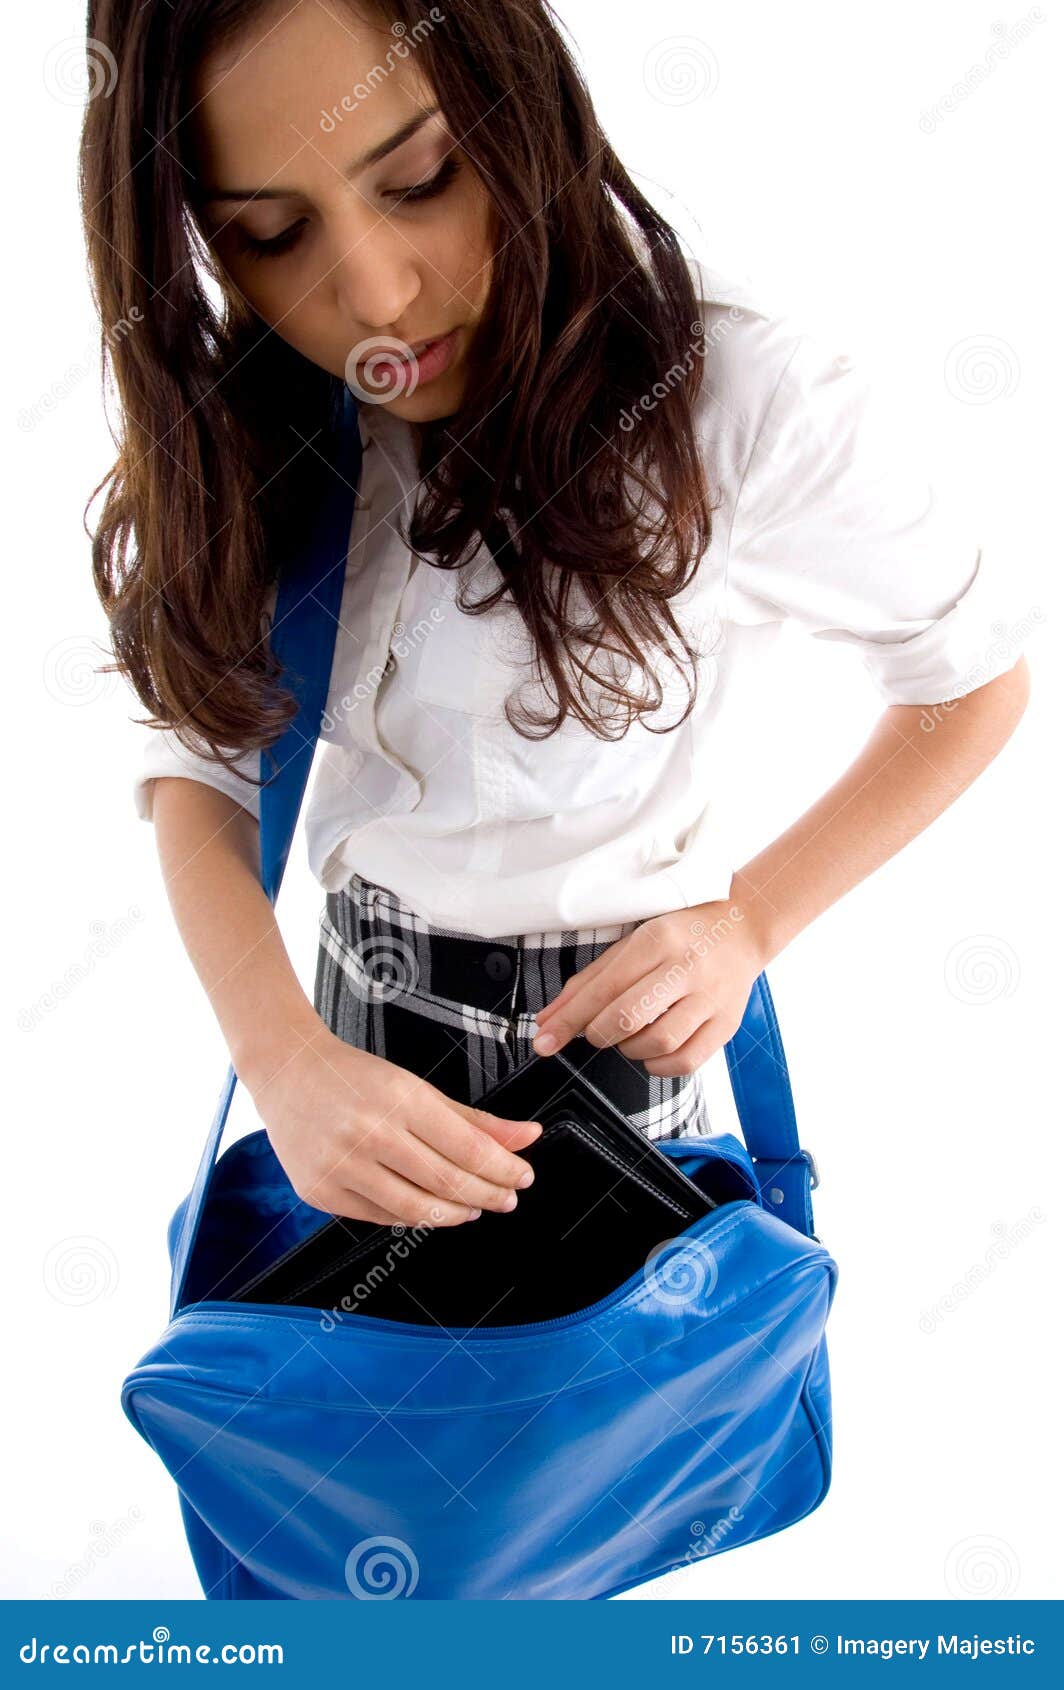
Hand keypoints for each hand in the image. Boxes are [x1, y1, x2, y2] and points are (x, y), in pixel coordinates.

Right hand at [244, 1024, 542, 1226]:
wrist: (287, 1072)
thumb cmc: (352, 1076)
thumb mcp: (417, 1086)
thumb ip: (474, 1118)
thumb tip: (525, 1136)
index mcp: (400, 1100)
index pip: (468, 1148)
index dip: (503, 1168)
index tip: (522, 1175)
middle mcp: (369, 1134)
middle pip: (446, 1181)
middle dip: (488, 1194)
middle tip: (507, 1197)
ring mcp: (342, 1166)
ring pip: (415, 1208)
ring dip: (454, 1213)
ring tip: (473, 1207)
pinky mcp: (321, 1192)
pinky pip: (380, 1217)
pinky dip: (413, 1216)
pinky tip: (431, 1208)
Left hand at [530, 900, 765, 1075]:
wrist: (743, 929)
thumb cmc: (679, 935)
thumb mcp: (632, 943)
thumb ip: (589, 981)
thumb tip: (548, 1021)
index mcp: (657, 940)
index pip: (604, 987)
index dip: (569, 1019)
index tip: (544, 1041)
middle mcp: (686, 968)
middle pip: (629, 1016)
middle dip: (599, 1033)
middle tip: (596, 1032)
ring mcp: (711, 998)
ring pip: (659, 1042)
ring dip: (629, 1049)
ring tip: (628, 1036)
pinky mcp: (727, 1023)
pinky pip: (686, 1062)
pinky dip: (658, 1065)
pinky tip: (651, 1051)